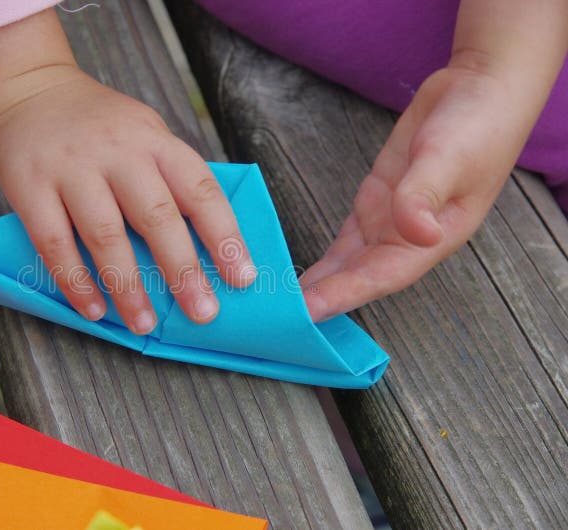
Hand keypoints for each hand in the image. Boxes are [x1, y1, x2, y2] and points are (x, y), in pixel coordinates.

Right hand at [0, 66, 255, 333]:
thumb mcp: (143, 134)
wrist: (28, 91)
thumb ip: (168, 179)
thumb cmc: (98, 127)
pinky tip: (93, 309)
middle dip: (183, 270)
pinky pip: (54, 242)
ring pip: (105, 234)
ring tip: (144, 324)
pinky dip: (75, 281)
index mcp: (155, 140)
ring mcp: (71, 167)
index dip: (224, 236)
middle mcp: (117, 151)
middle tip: (202, 313)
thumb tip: (204, 249)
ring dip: (128, 286)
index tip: (242, 278)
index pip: (199, 189)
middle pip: (156, 216)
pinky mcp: (29, 185)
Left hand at [300, 65, 521, 321]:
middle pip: (359, 278)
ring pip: (348, 263)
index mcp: (433, 237)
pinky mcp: (377, 201)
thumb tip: (418, 234)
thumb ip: (425, 194)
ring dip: (318, 284)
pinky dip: (325, 259)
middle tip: (278, 317)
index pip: (380, 276)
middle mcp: (409, 238)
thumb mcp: (448, 156)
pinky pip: (346, 240)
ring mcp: (391, 220)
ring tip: (279, 304)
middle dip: (321, 299)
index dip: (344, 296)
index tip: (306, 313)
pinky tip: (299, 272)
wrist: (481, 88)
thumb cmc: (478, 125)